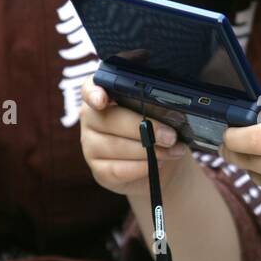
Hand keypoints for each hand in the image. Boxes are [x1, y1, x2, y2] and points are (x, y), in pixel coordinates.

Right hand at [79, 75, 190, 197]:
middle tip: (170, 136)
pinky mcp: (100, 170)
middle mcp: (91, 119)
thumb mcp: (160, 112)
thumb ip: (157, 105)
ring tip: (171, 151)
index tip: (102, 100)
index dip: (93, 94)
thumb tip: (170, 108)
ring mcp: (91, 146)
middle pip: (110, 120)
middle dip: (145, 128)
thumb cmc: (157, 129)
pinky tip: (157, 164)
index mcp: (104, 95)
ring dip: (149, 151)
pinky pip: (119, 169)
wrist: (160, 162)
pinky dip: (142, 167)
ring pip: (116, 147)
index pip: (89, 89)